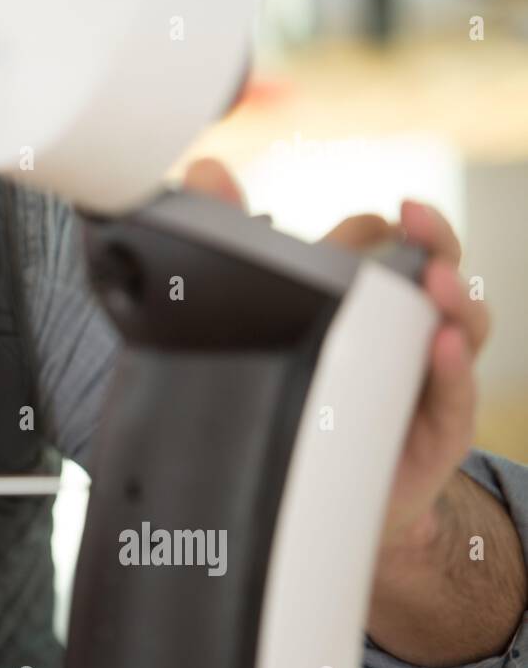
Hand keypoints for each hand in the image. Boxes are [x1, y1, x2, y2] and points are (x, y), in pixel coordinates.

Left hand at [181, 159, 489, 550]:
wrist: (308, 497)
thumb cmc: (294, 398)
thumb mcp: (256, 316)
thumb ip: (228, 237)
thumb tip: (205, 170)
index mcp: (369, 302)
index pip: (400, 248)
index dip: (405, 224)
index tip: (394, 210)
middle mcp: (403, 333)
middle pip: (441, 274)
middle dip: (438, 242)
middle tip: (417, 219)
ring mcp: (423, 379)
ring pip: (462, 328)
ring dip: (454, 300)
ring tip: (433, 281)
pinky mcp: (433, 431)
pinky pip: (455, 397)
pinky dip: (452, 369)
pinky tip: (438, 347)